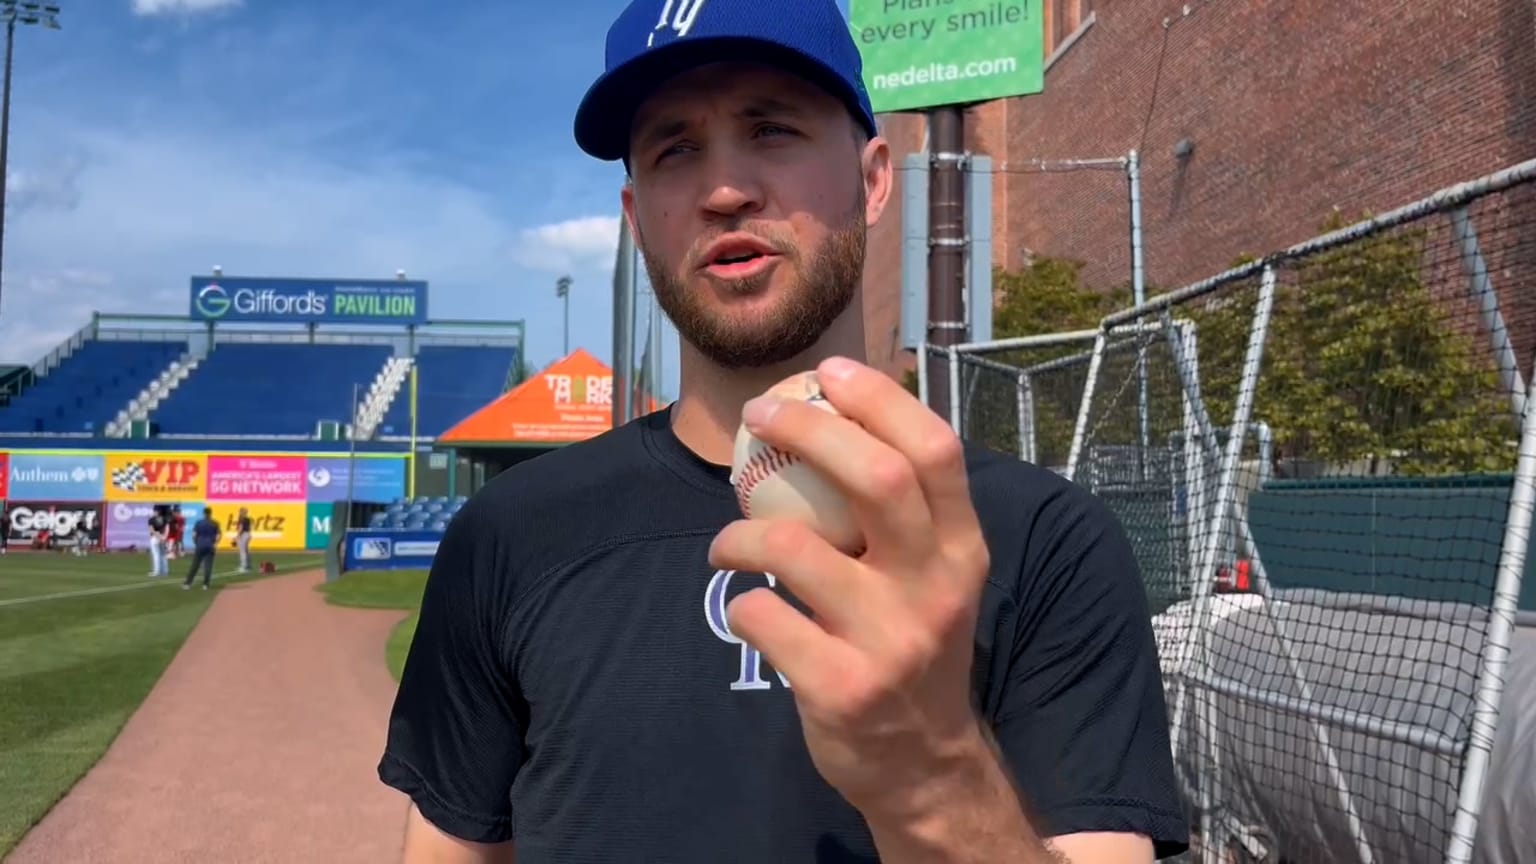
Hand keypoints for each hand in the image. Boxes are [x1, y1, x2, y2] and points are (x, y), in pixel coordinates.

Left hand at [708, 355, 993, 821]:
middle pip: (878, 479)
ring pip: (796, 550)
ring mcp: (891, 642)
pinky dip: (739, 603)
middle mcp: (936, 588)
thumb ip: (904, 514)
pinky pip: (764, 618)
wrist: (925, 765)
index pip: (936, 451)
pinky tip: (743, 607)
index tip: (828, 372)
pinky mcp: (842, 689)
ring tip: (726, 544)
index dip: (880, 399)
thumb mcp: (936, 578)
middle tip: (760, 416)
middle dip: (809, 431)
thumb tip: (838, 416)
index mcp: (963, 549)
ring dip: (740, 535)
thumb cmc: (913, 647)